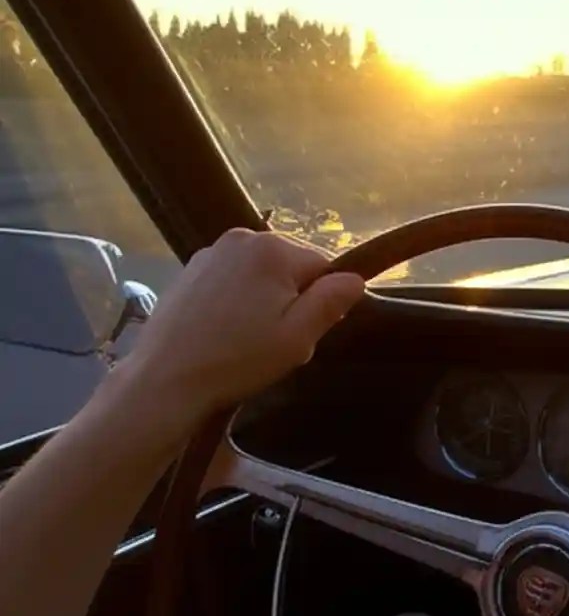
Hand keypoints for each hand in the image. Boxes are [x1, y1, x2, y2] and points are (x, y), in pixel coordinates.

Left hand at [114, 228, 364, 421]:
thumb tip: (355, 278)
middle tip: (274, 341)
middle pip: (291, 268)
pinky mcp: (190, 269)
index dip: (321, 302)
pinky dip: (236, 300)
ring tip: (246, 339)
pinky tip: (223, 331)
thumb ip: (332, 302)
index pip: (324, 268)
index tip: (302, 333)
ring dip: (264, 300)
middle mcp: (243, 238)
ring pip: (261, 274)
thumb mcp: (298, 338)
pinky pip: (233, 279)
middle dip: (291, 299)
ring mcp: (212, 251)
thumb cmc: (238, 359)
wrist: (165, 378)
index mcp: (274, 249)